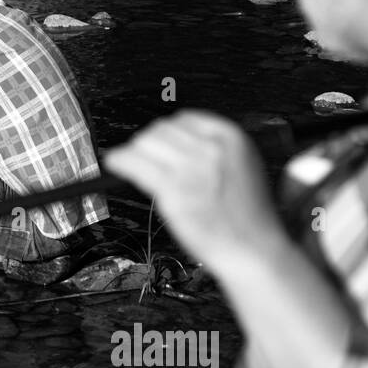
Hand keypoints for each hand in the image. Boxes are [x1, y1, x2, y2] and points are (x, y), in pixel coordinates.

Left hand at [103, 110, 283, 274]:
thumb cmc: (248, 215)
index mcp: (230, 137)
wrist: (253, 248)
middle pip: (160, 130)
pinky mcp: (172, 190)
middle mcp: (210, 148)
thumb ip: (213, 148)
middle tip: (144, 157)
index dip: (167, 132)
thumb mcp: (243, 166)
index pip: (184, 119)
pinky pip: (134, 163)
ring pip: (144, 143)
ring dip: (134, 152)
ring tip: (129, 162)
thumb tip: (174, 140)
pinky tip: (114, 163)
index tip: (159, 143)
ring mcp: (191, 168)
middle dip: (149, 143)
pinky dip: (119, 161)